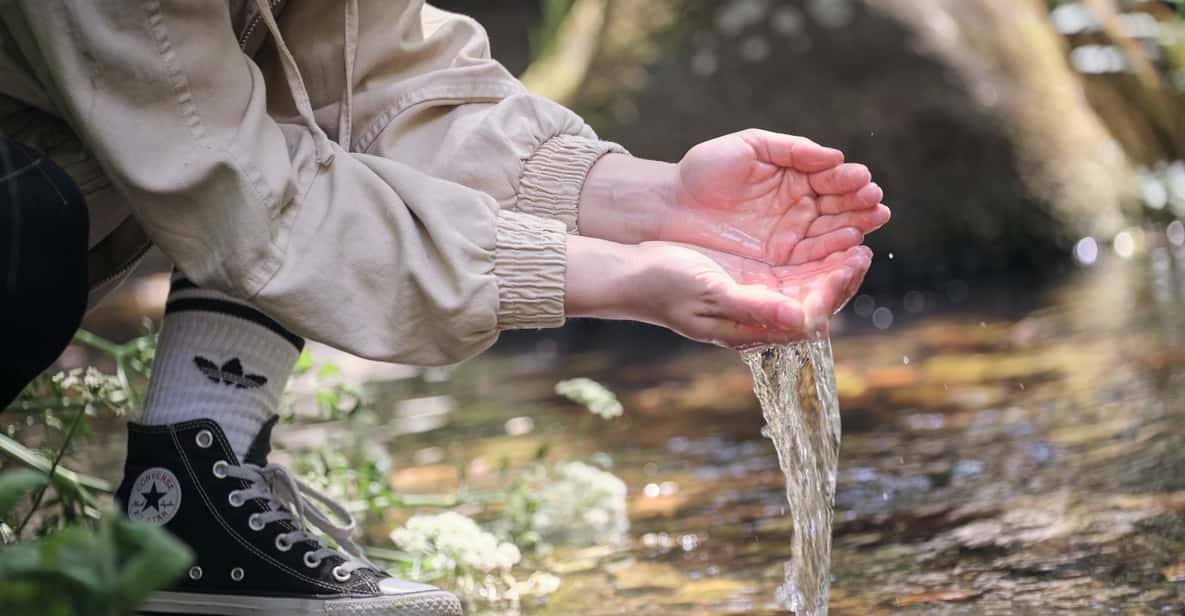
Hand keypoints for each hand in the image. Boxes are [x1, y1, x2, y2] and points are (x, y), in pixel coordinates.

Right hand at [565, 236, 870, 348]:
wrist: (635, 274)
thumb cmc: (667, 286)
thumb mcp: (710, 292)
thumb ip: (755, 307)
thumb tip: (802, 320)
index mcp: (758, 328)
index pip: (812, 314)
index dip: (837, 288)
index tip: (853, 258)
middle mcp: (766, 317)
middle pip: (818, 300)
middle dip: (843, 273)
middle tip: (862, 242)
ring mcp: (761, 297)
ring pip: (810, 281)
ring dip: (833, 259)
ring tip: (853, 229)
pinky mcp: (754, 278)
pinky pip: (795, 266)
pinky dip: (813, 248)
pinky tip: (823, 226)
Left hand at [668, 129, 888, 264]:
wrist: (671, 206)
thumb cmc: (705, 170)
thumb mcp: (748, 147)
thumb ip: (792, 149)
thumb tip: (834, 156)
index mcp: (794, 175)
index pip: (829, 178)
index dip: (847, 180)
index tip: (863, 180)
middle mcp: (798, 205)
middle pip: (837, 206)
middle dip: (858, 205)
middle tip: (876, 203)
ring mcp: (790, 234)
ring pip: (830, 232)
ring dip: (854, 227)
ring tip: (872, 221)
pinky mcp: (778, 260)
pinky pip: (811, 257)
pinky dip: (832, 252)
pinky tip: (850, 243)